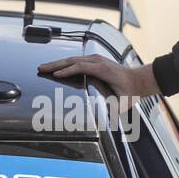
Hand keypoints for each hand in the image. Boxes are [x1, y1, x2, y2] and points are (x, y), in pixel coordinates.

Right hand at [37, 55, 161, 98]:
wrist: (138, 80)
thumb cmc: (129, 93)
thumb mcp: (122, 103)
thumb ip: (113, 109)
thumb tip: (104, 118)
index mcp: (103, 70)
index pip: (81, 67)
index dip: (67, 71)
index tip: (55, 75)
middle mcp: (98, 61)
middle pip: (73, 60)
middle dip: (56, 65)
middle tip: (41, 68)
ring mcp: (96, 59)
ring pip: (72, 59)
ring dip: (57, 63)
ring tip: (43, 67)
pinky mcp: (94, 61)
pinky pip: (76, 60)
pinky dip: (64, 64)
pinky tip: (56, 67)